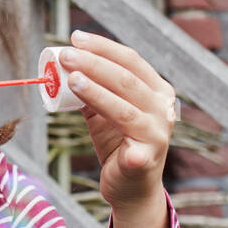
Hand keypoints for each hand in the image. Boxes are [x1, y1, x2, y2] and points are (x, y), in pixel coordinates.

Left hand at [58, 30, 176, 211]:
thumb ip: (92, 90)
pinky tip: (94, 122)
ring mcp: (158, 134)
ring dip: (96, 90)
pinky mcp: (146, 159)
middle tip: (65, 55)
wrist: (132, 189)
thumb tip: (65, 66)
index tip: (75, 38)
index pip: (130, 60)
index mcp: (157, 90)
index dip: (103, 47)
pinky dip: (113, 131)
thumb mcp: (105, 112)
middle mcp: (163, 109)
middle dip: (94, 63)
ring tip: (71, 78)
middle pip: (126, 79)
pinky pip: (128, 143)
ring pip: (124, 107)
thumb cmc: (119, 144)